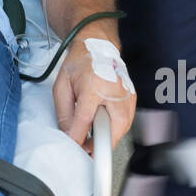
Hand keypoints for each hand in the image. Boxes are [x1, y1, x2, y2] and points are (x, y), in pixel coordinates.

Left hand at [53, 35, 135, 153]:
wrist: (97, 47)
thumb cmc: (80, 64)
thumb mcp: (62, 87)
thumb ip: (64, 113)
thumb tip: (69, 134)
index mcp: (94, 86)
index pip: (86, 119)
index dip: (79, 137)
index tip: (76, 146)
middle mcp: (114, 91)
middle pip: (113, 128)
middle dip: (100, 143)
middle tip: (87, 148)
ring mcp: (126, 94)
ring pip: (123, 128)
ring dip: (109, 138)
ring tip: (94, 139)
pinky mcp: (132, 98)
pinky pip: (126, 122)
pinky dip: (115, 129)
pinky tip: (105, 128)